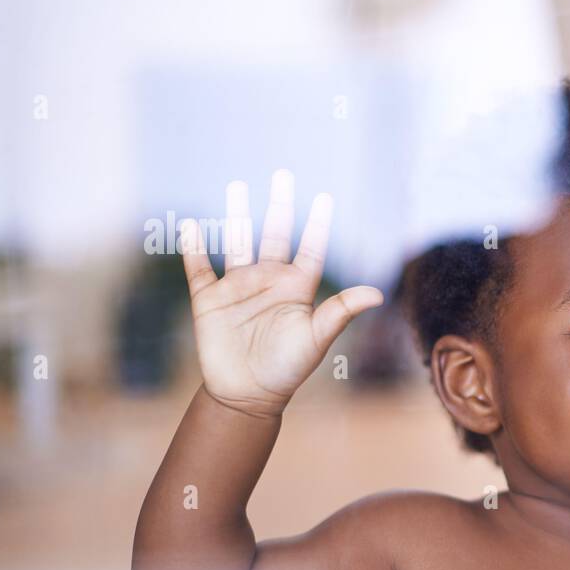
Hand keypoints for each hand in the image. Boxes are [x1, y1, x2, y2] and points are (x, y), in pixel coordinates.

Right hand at [179, 170, 382, 417]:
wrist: (247, 395)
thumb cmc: (287, 369)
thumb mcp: (316, 338)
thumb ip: (340, 311)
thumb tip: (377, 293)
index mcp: (297, 288)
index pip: (311, 248)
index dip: (318, 225)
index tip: (325, 197)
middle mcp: (269, 281)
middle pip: (275, 234)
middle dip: (279, 205)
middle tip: (283, 175)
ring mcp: (238, 288)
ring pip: (237, 242)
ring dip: (235, 216)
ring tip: (237, 186)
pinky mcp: (209, 299)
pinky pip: (200, 267)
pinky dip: (194, 247)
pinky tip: (191, 226)